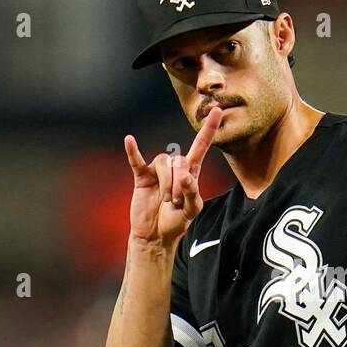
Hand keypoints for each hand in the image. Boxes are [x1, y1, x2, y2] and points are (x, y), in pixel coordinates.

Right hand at [123, 106, 221, 246]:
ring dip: (167, 184)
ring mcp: (157, 170)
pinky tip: (129, 140)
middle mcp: (175, 167)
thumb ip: (193, 194)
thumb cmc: (176, 221)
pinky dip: (133, 150)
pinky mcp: (142, 176)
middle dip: (180, 183)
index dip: (209, 129)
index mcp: (191, 172)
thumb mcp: (192, 211)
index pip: (201, 146)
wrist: (156, 235)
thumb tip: (186, 177)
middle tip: (176, 202)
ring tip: (166, 201)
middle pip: (180, 160)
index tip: (217, 111)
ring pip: (164, 162)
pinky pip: (136, 160)